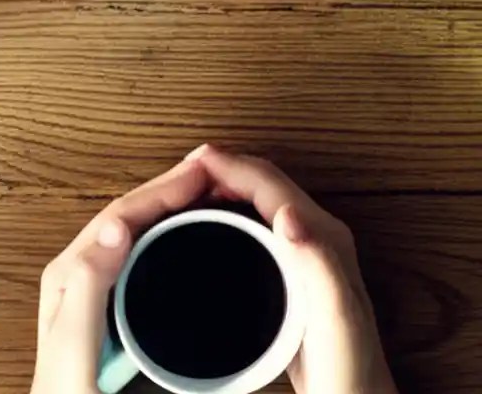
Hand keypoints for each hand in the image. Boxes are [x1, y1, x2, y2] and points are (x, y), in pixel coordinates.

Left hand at [31, 158, 209, 392]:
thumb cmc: (64, 391)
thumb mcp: (74, 342)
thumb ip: (87, 289)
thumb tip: (116, 227)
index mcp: (69, 274)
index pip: (120, 216)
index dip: (161, 189)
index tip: (201, 171)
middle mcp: (82, 275)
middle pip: (132, 218)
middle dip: (170, 190)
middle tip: (214, 169)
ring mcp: (101, 292)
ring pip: (142, 236)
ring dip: (174, 210)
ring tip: (211, 192)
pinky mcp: (117, 312)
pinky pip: (150, 263)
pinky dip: (174, 242)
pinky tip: (196, 242)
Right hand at [191, 146, 397, 393]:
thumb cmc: (347, 365)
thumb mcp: (334, 317)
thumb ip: (318, 265)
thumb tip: (287, 213)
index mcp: (324, 235)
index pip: (269, 182)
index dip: (230, 164)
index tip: (190, 160)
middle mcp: (318, 234)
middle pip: (263, 183)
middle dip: (223, 168)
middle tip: (177, 171)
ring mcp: (306, 250)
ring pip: (258, 199)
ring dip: (223, 185)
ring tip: (184, 189)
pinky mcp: (294, 267)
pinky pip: (256, 221)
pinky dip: (228, 210)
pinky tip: (207, 224)